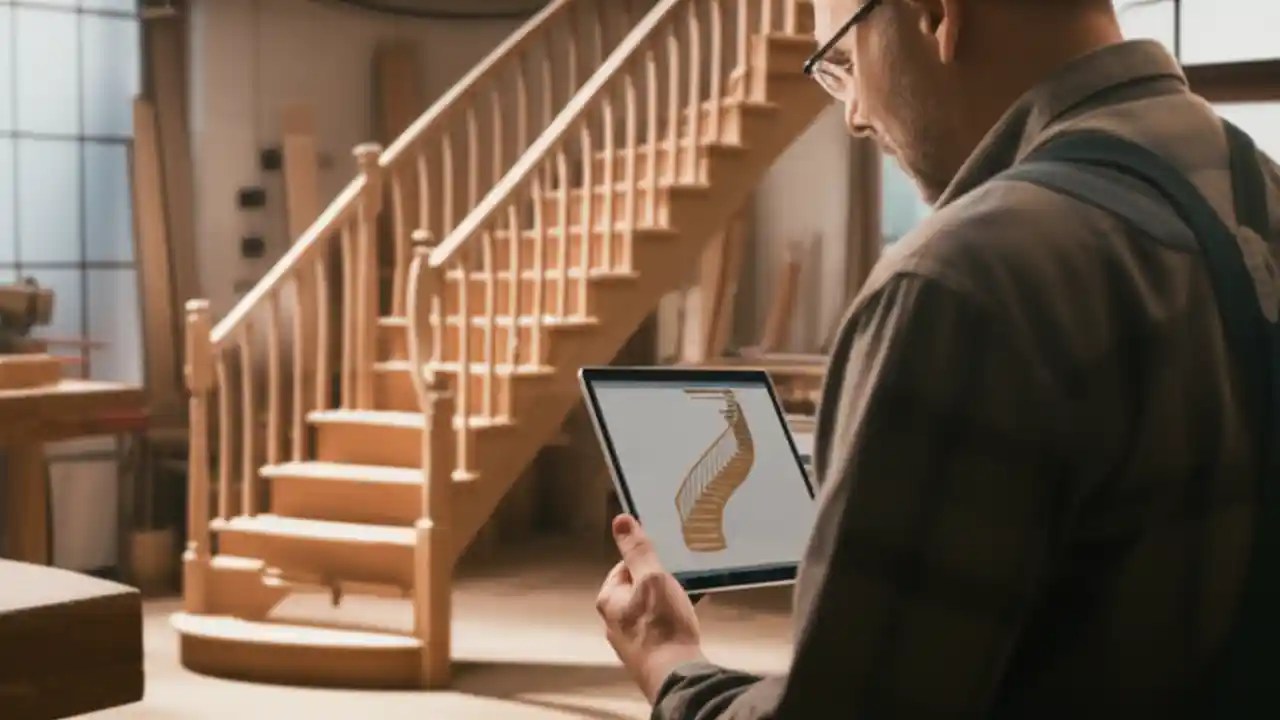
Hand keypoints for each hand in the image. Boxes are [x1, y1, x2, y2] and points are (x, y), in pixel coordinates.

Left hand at [597, 514, 706, 702]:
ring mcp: (629, 639)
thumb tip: (620, 520)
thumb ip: (638, 550)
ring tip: (686, 601)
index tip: (666, 563)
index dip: (646, 561)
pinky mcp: (647, 653)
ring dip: (666, 602)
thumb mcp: (652, 578)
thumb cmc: (662, 624)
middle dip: (658, 582)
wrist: (675, 676)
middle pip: (636, 588)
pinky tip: (686, 622)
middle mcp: (613, 620)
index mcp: (609, 599)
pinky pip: (658, 627)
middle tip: (679, 582)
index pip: (623, 566)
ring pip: (648, 609)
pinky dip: (671, 621)